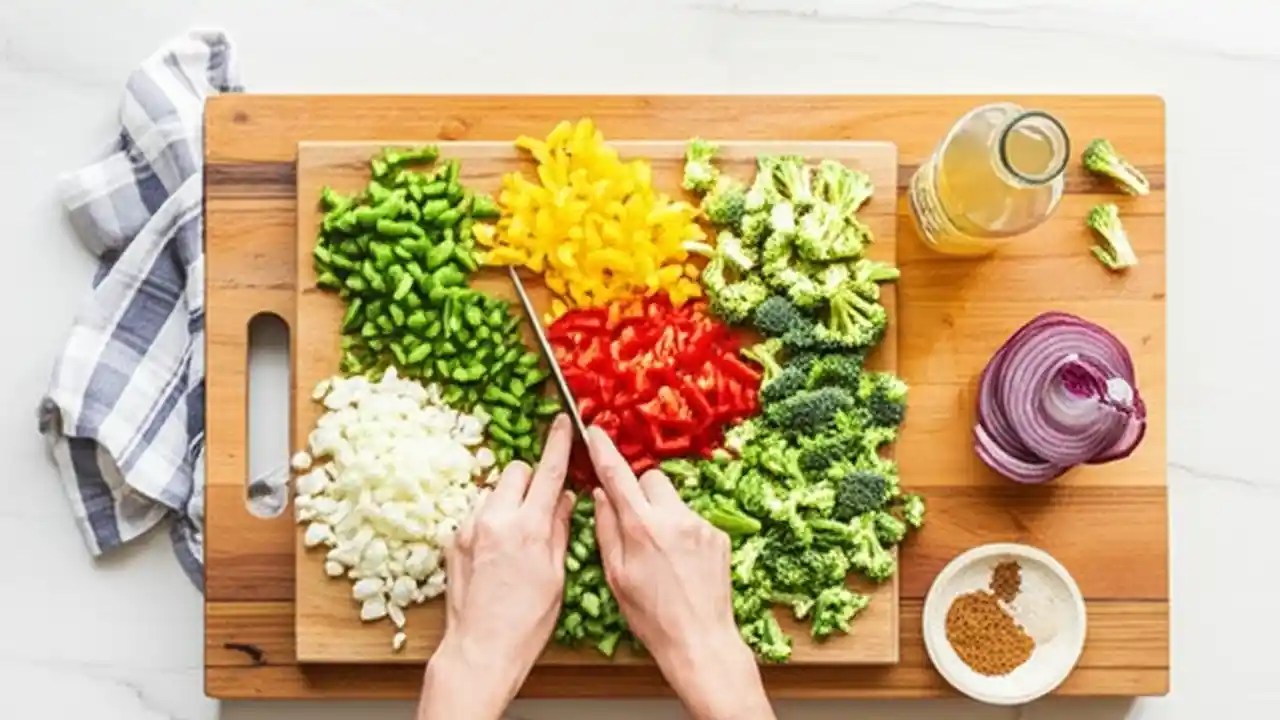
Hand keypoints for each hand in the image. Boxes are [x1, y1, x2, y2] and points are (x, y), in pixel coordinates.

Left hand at [418, 414, 574, 719]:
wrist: (480, 649)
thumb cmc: (525, 623)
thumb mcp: (556, 576)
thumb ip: (560, 530)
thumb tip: (567, 499)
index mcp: (529, 528)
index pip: (549, 471)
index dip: (559, 443)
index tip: (564, 422)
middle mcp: (495, 520)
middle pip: (516, 471)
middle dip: (532, 481)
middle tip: (541, 508)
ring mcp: (470, 528)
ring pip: (494, 492)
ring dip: (509, 502)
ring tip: (517, 538)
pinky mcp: (453, 540)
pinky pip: (477, 514)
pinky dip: (490, 521)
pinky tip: (496, 553)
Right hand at [586, 427, 774, 719]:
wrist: (700, 640)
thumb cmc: (652, 617)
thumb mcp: (616, 575)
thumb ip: (606, 529)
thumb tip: (601, 495)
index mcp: (641, 527)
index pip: (617, 475)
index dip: (603, 450)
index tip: (595, 431)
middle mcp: (673, 518)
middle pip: (651, 479)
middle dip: (639, 492)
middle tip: (634, 522)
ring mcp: (700, 525)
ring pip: (673, 500)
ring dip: (661, 514)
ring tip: (660, 552)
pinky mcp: (718, 535)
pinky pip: (692, 519)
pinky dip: (682, 531)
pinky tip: (680, 562)